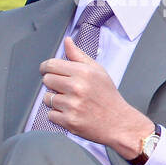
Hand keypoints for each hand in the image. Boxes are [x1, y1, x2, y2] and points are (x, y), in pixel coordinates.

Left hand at [41, 37, 153, 157]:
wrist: (119, 122)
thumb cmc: (107, 96)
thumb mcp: (98, 71)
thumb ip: (79, 56)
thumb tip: (67, 41)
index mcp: (83, 73)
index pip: (51, 65)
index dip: (46, 68)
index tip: (47, 71)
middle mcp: (77, 88)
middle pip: (46, 80)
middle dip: (53, 84)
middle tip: (65, 89)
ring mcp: (72, 105)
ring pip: (47, 98)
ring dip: (55, 100)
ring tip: (71, 102)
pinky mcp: (68, 121)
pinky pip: (50, 114)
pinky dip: (58, 115)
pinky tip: (72, 113)